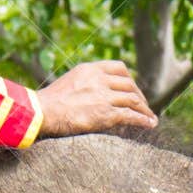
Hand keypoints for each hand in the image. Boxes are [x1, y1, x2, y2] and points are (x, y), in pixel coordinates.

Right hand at [36, 60, 157, 136]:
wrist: (42, 112)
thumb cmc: (49, 102)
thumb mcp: (69, 83)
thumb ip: (85, 84)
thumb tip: (94, 95)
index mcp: (90, 69)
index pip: (118, 67)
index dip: (130, 79)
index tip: (132, 88)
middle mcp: (99, 80)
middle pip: (129, 84)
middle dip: (139, 95)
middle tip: (143, 106)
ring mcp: (104, 96)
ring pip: (133, 99)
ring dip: (145, 109)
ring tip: (150, 117)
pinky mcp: (106, 113)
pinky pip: (131, 115)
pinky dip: (144, 120)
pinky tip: (150, 124)